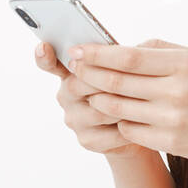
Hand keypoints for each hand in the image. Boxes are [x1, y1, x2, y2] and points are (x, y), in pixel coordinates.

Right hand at [32, 40, 152, 158]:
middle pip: (77, 85)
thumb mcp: (123, 68)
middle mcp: (66, 96)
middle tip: (129, 78)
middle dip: (105, 81)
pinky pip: (110, 133)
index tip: (44, 46)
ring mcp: (74, 120)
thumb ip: (114, 58)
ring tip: (143, 102)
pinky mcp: (87, 140)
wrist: (139, 125)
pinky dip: (129, 127)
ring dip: (123, 106)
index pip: (50, 63)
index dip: (44, 56)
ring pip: (98, 111)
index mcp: (70, 73)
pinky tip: (141, 122)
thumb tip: (122, 50)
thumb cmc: (129, 89)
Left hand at [69, 38, 187, 168]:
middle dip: (89, 74)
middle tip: (73, 70)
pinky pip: (131, 130)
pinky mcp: (170, 142)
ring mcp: (172, 119)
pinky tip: (119, 114)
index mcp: (184, 63)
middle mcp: (177, 90)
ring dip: (99, 99)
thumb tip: (124, 47)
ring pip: (118, 107)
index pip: (128, 57)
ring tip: (91, 92)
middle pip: (117, 82)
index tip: (78, 50)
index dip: (97, 53)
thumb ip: (163, 51)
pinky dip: (120, 120)